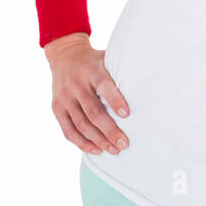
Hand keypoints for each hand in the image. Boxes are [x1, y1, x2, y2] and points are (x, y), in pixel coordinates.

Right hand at [44, 34, 131, 156]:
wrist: (64, 55)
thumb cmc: (94, 61)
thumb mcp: (106, 58)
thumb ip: (121, 72)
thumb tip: (148, 86)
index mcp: (91, 70)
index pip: (104, 85)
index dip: (115, 100)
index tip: (127, 115)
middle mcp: (76, 84)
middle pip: (93, 111)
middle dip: (109, 130)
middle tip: (124, 143)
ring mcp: (64, 97)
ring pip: (81, 124)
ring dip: (98, 140)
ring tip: (114, 150)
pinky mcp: (56, 108)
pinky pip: (68, 130)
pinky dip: (82, 143)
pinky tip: (96, 150)